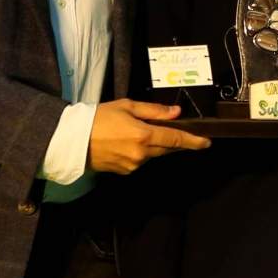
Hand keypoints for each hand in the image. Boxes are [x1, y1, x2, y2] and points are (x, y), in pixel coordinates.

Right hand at [88, 100, 209, 173]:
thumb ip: (154, 111)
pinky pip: (139, 161)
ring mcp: (133, 165)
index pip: (176, 140)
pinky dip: (140, 152)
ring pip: (153, 155)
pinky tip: (125, 142)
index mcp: (144, 135)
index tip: (206, 142)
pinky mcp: (124, 172)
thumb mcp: (127, 106)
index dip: (193, 141)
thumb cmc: (97, 117)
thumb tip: (176, 112)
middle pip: (167, 149)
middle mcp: (142, 154)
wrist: (71, 140)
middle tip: (174, 132)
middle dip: (174, 142)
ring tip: (135, 132)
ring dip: (153, 146)